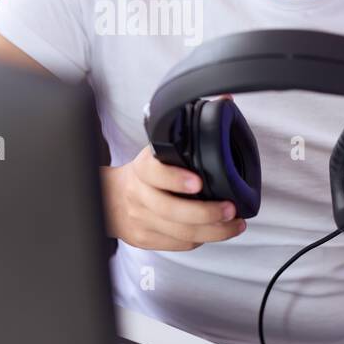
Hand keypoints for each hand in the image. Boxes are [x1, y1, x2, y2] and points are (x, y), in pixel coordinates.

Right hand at [101, 145, 245, 250]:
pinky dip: (201, 238)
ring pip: (179, 232)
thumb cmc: (143, 174)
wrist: (109, 199)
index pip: (154, 172)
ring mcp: (142, 219)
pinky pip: (179, 243)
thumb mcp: (157, 151)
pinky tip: (215, 231)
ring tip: (233, 224)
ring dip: (212, 230)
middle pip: (171, 210)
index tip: (198, 182)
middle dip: (205, 212)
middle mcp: (139, 195)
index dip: (176, 178)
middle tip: (229, 209)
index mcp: (142, 169)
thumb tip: (224, 99)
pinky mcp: (146, 239)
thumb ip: (187, 131)